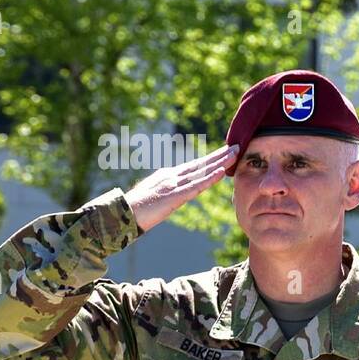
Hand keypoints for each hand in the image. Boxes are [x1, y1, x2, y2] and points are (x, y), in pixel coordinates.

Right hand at [124, 143, 238, 233]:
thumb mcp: (156, 196)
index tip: (226, 151)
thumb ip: (169, 191)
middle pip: (201, 164)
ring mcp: (173, 184)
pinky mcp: (174, 196)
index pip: (195, 166)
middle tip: (237, 146)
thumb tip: (178, 190)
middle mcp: (172, 176)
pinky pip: (196, 187)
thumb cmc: (136, 208)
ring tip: (235, 154)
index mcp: (169, 176)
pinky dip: (210, 179)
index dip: (211, 159)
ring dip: (220, 163)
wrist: (121, 213)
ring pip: (202, 172)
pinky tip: (222, 172)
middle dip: (220, 156)